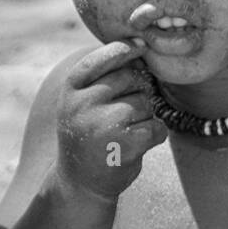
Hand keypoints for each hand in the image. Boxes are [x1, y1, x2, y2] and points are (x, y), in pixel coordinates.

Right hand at [54, 40, 168, 203]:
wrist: (80, 182)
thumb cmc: (87, 134)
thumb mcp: (81, 102)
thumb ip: (102, 77)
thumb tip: (139, 49)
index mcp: (71, 90)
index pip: (99, 59)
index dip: (122, 49)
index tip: (140, 45)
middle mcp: (84, 104)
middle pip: (130, 78)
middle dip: (135, 91)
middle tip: (120, 115)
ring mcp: (104, 124)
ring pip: (145, 103)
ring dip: (144, 117)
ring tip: (123, 133)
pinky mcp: (126, 144)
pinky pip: (156, 126)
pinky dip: (154, 135)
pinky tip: (136, 146)